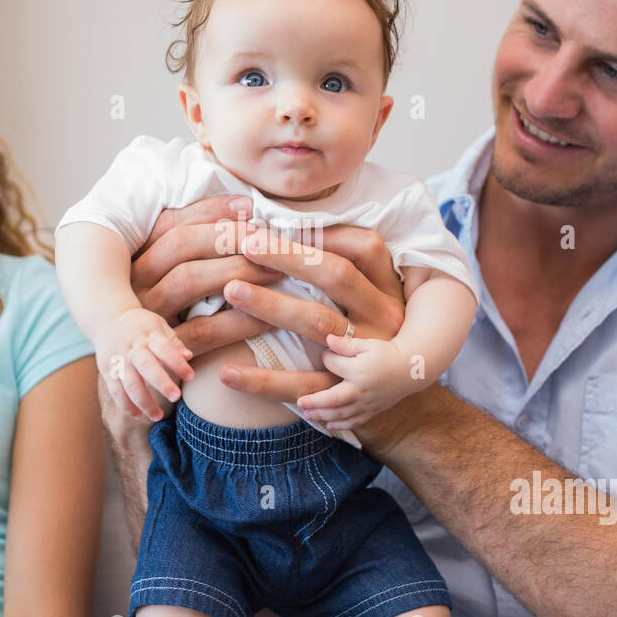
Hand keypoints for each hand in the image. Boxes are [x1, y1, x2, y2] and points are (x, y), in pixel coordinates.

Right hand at [97, 307, 195, 421]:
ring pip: (130, 383)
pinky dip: (125, 404)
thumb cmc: (141, 325)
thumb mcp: (158, 326)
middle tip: (176, 397)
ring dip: (143, 401)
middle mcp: (133, 347)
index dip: (178, 363)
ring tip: (158, 416)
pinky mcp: (107, 370)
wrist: (108, 319)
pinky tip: (138, 414)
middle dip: (162, 383)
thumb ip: (173, 342)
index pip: (165, 349)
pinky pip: (115, 390)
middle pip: (147, 366)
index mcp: (149, 335)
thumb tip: (189, 356)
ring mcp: (119, 359)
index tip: (191, 377)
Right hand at [130, 194, 284, 358]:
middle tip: (270, 238)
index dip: (211, 210)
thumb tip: (245, 208)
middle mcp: (134, 282)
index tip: (250, 207)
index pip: (171, 221)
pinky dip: (239, 321)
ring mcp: (145, 316)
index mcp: (137, 257)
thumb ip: (199, 248)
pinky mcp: (162, 352)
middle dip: (229, 236)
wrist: (148, 382)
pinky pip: (203, 330)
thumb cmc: (173, 320)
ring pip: (187, 280)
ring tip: (276, 271)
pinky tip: (268, 318)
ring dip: (236, 270)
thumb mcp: (175, 280)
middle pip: (179, 244)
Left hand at [217, 224, 406, 403]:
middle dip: (289, 257)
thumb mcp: (368, 296)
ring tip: (230, 290)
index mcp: (389, 289)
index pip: (364, 246)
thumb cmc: (367, 334)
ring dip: (271, 305)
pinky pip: (301, 385)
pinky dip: (262, 381)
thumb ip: (340, 266)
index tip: (277, 221)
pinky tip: (226, 374)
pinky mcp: (344, 393)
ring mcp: (367, 358)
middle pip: (338, 277)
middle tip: (246, 244)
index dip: (322, 232)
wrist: (385, 394)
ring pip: (318, 324)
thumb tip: (283, 225)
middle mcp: (384, 318)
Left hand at [297, 334, 413, 432]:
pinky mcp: (373, 410)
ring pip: (341, 414)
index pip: (333, 365)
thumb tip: (327, 340)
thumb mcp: (368, 344)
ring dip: (322, 416)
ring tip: (307, 415)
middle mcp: (361, 390)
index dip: (327, 358)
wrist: (412, 369)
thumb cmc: (388, 353)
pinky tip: (329, 425)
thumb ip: (346, 344)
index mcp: (359, 371)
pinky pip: (355, 421)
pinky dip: (341, 425)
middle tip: (299, 402)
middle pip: (332, 399)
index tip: (325, 354)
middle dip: (314, 402)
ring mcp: (367, 403)